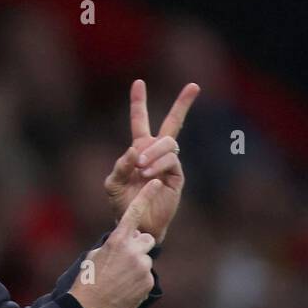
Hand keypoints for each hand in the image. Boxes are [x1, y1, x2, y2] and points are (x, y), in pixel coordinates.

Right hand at [69, 179, 162, 307]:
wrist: (91, 306)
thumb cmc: (89, 278)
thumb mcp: (97, 255)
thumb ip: (114, 243)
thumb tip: (126, 240)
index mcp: (117, 240)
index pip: (134, 213)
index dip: (146, 196)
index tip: (156, 182)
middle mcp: (133, 250)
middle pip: (147, 240)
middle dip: (140, 246)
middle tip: (125, 260)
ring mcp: (142, 266)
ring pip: (146, 259)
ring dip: (137, 266)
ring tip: (121, 278)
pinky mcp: (148, 281)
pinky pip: (147, 276)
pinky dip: (139, 281)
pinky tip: (126, 288)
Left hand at [104, 79, 199, 244]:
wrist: (136, 225)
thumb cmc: (123, 205)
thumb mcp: (113, 184)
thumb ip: (121, 166)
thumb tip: (136, 150)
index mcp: (139, 150)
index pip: (140, 121)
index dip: (139, 102)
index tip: (138, 82)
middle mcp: (156, 153)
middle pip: (173, 123)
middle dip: (183, 104)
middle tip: (194, 86)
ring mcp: (169, 164)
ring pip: (168, 143)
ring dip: (153, 152)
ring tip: (140, 168)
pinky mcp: (177, 177)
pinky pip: (171, 161)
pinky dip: (158, 164)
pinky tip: (147, 173)